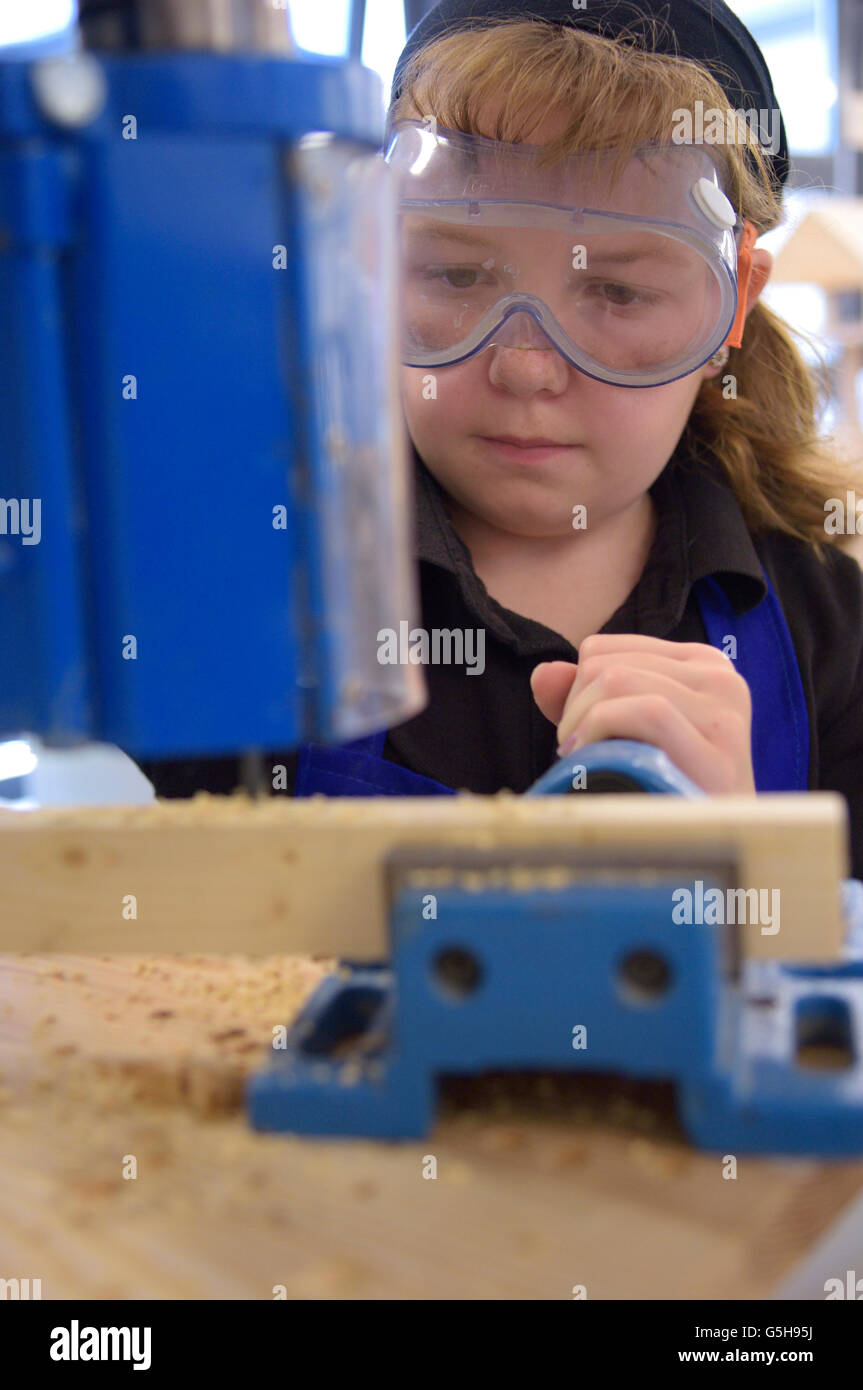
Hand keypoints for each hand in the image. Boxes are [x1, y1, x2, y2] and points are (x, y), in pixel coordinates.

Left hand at [530, 633, 755, 794]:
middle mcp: (720, 677)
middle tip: (580, 756)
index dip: (573, 693)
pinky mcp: (720, 748)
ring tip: (587, 763)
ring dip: (582, 725)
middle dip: (575, 711)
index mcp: (698, 664)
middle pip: (605, 665)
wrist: (705, 851)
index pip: (602, 649)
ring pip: (619, 680)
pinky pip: (647, 710)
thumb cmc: (659, 792)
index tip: (580, 736)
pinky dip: (603, 731)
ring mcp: (725, 711)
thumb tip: (543, 674)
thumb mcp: (618, 735)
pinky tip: (592, 762)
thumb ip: (580, 700)